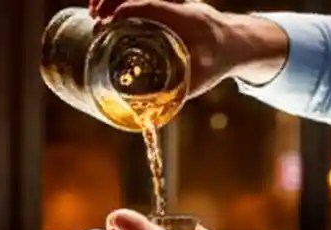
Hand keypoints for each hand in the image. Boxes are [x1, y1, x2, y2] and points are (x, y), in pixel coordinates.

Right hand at [89, 0, 289, 96]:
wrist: (236, 42)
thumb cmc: (217, 61)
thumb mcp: (200, 79)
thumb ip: (177, 94)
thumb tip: (150, 118)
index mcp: (188, 19)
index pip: (153, 6)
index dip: (128, 10)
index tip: (106, 21)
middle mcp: (179, 4)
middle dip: (113, 0)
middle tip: (94, 17)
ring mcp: (172, 2)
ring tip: (94, 11)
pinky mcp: (166, 4)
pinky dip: (122, 0)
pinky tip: (105, 10)